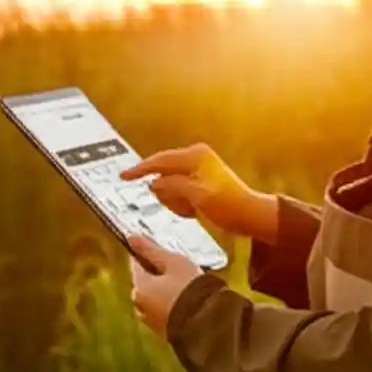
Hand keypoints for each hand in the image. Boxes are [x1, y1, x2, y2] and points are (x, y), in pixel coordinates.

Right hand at [119, 142, 277, 243]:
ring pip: (168, 187)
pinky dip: (181, 204)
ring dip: (175, 202)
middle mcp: (194, 158)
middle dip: (168, 195)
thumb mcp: (197, 195)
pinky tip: (194, 210)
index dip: (140, 170)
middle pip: (163, 176)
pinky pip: (177, 193)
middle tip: (187, 207)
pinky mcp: (197, 182)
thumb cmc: (228, 204)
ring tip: (193, 209)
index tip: (123, 177)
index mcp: (195, 156)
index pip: (159, 161)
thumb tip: (155, 183)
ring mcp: (196, 170)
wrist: (249, 215)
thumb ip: (172, 186)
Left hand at [128, 234, 203, 337]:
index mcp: (139, 288)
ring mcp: (152, 322)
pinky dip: (172, 304)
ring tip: (186, 284)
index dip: (146, 254)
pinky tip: (188, 300)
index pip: (136, 265)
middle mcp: (140, 307)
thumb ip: (151, 250)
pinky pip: (165, 312)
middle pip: (145, 283)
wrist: (208, 324)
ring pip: (154, 299)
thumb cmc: (190, 288)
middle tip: (177, 267)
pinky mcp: (165, 332)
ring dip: (165, 291)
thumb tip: (131, 237)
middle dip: (157, 275)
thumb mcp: (173, 263)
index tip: (158, 248)